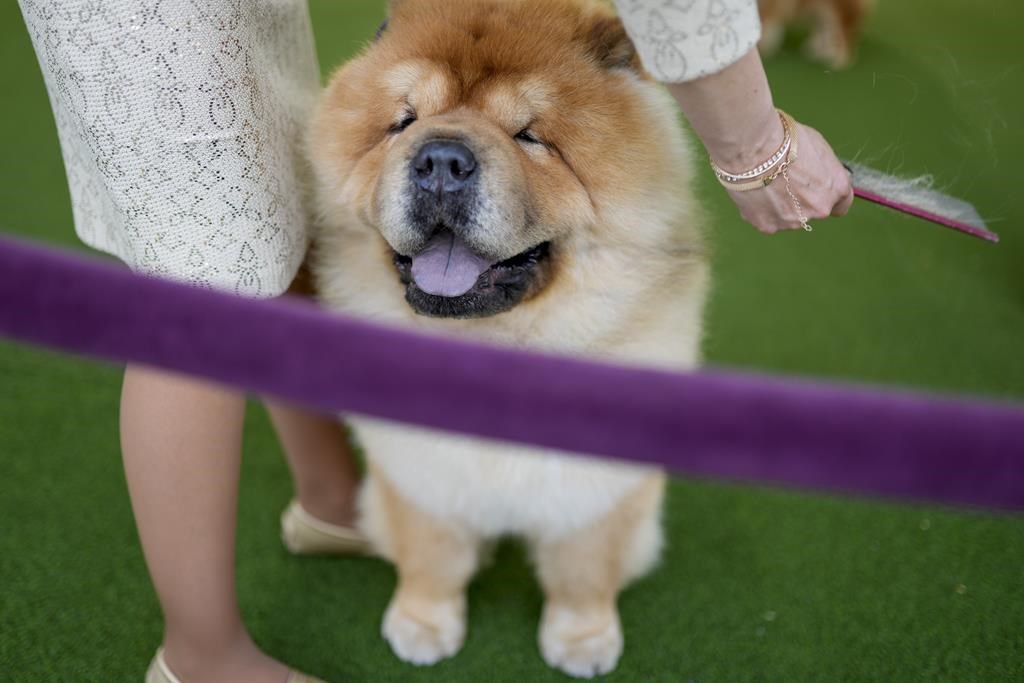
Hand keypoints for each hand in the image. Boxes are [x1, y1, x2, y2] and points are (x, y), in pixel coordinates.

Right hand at [725, 121, 853, 233]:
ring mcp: (793, 221)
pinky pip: (767, 220)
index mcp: (836, 189)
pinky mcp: (769, 226)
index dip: (827, 197)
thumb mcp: (819, 148)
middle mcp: (819, 210)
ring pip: (789, 217)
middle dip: (802, 200)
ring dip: (781, 206)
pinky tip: (755, 194)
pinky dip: (762, 211)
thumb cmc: (786, 141)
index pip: (841, 205)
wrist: (754, 149)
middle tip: (785, 181)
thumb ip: (824, 171)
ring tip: (766, 186)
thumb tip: (819, 175)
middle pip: (812, 211)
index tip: (818, 193)